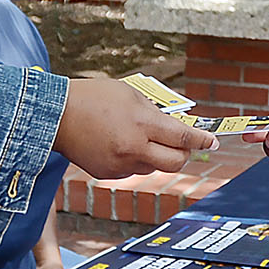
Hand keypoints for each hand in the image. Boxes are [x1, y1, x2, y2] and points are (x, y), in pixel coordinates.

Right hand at [54, 78, 217, 178]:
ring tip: (137, 136)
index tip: (212, 142)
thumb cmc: (94, 98)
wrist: (55, 115)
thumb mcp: (130, 95)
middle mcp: (134, 148)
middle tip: (183, 145)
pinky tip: (119, 143)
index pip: (183, 138)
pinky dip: (135, 160)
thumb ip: (156, 113)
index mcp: (142, 123)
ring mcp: (120, 164)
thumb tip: (177, 128)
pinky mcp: (108, 174)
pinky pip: (133, 170)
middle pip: (176, 162)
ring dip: (156, 155)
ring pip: (154, 167)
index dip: (202, 140)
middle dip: (184, 154)